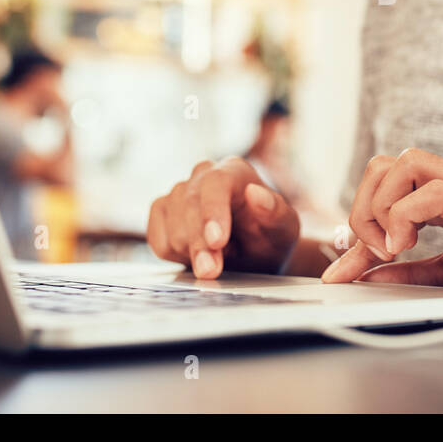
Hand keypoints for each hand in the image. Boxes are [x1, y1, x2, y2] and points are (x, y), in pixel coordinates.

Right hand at [147, 157, 299, 278]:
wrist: (254, 254)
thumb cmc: (270, 237)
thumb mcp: (284, 228)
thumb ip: (275, 211)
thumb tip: (256, 193)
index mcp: (234, 171)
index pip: (216, 184)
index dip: (213, 212)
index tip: (217, 241)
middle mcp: (203, 175)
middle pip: (189, 205)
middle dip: (200, 244)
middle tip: (212, 271)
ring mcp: (179, 192)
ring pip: (171, 224)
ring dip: (190, 252)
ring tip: (215, 262)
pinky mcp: (161, 212)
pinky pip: (158, 239)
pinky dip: (176, 255)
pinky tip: (196, 255)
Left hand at [322, 148, 442, 315]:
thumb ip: (415, 271)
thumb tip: (370, 274)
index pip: (390, 185)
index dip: (358, 223)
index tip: (342, 267)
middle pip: (387, 163)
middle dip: (362, 206)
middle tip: (367, 252)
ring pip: (402, 164)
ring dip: (378, 207)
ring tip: (386, 250)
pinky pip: (427, 191)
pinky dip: (401, 219)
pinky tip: (403, 251)